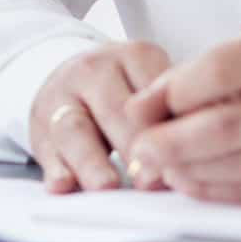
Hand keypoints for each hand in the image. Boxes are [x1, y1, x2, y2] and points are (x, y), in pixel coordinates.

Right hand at [25, 40, 170, 191]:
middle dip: (134, 148)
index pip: (152, 87)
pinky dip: (55, 169)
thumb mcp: (151, 81)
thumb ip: (173, 109)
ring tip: (107, 186)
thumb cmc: (124, 89)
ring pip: (75, 128)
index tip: (181, 153)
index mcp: (132, 55)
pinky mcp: (40, 129)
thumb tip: (200, 152)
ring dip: (92, 161)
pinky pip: (46, 149)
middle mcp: (92, 71)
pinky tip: (63, 184)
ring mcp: (61, 99)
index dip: (167, 124)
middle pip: (115, 110)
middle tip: (151, 180)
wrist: (67, 78)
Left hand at [121, 25, 240, 205]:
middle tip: (139, 154)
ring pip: (239, 165)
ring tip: (163, 168)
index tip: (139, 111)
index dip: (170, 94)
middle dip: (169, 143)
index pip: (218, 69)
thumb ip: (199, 75)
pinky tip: (195, 183)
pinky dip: (218, 191)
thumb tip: (140, 110)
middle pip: (225, 124)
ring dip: (189, 171)